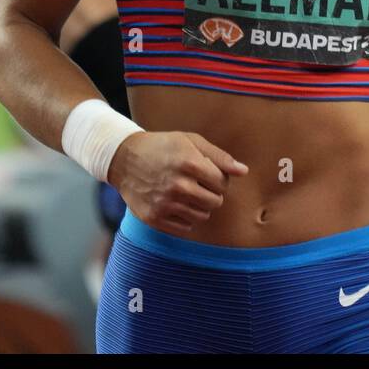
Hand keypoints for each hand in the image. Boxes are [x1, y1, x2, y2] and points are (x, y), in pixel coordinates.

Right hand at [106, 131, 248, 232]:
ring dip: (199, 207)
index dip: (218, 178)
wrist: (124, 158)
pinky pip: (185, 227)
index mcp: (189, 163)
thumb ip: (219, 157)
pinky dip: (185, 217)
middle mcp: (178, 185)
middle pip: (215, 202)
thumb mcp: (190, 141)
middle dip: (211, 194)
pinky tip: (176, 203)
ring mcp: (165, 204)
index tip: (207, 173)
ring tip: (187, 193)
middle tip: (198, 184)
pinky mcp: (155, 218)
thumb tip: (243, 171)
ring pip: (202, 216)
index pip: (223, 183)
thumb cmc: (162, 147)